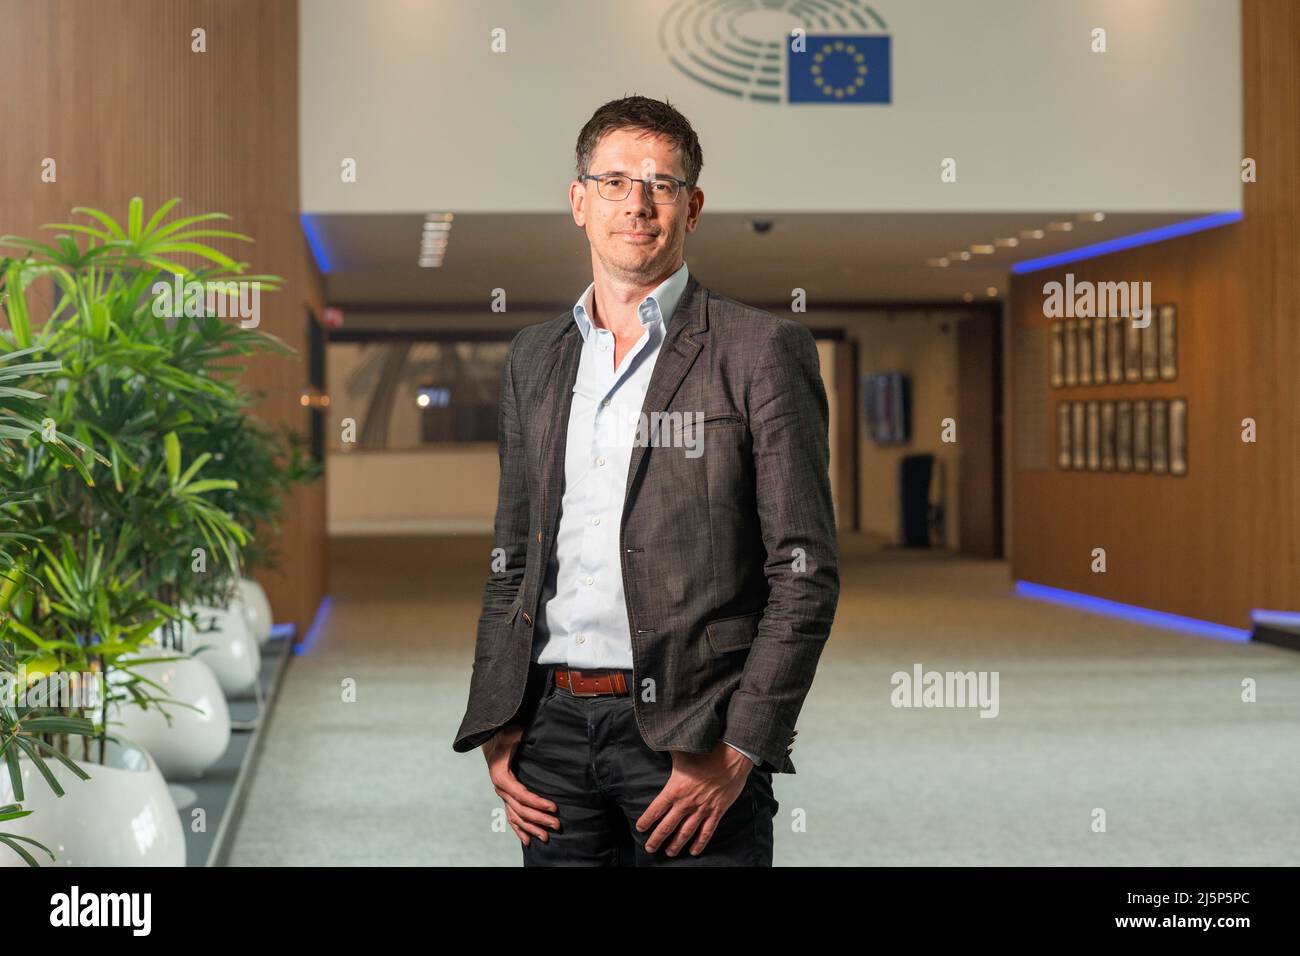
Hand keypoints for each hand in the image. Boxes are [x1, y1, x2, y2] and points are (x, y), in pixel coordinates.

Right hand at [483, 725, 559, 845]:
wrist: (493, 738)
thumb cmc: (506, 735)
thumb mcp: (516, 734)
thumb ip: (526, 737)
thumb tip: (544, 738)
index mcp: (501, 775)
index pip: (521, 794)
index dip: (537, 803)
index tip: (553, 807)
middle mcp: (500, 788)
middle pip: (520, 809)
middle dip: (539, 819)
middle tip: (556, 825)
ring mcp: (502, 795)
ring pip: (516, 817)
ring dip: (531, 828)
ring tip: (546, 837)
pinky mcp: (506, 798)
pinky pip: (511, 817)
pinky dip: (519, 830)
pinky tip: (528, 841)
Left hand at [635, 740, 752, 857]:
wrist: (732, 758)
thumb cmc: (707, 753)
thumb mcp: (681, 751)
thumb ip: (666, 751)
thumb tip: (656, 742)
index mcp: (675, 789)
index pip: (655, 810)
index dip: (646, 821)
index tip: (640, 828)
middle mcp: (686, 803)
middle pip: (667, 826)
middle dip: (657, 839)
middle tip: (650, 848)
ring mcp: (702, 809)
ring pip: (685, 833)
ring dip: (676, 845)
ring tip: (669, 853)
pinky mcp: (716, 812)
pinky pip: (706, 832)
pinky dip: (700, 843)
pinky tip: (694, 851)